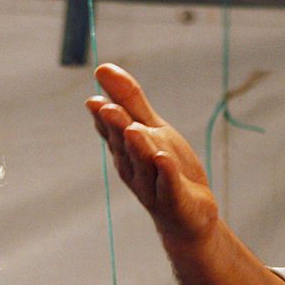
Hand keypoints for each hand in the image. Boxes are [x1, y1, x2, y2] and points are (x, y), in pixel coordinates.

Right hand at [87, 65, 217, 248]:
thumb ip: (130, 101)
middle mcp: (132, 168)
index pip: (110, 130)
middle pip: (123, 145)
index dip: (102, 117)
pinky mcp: (174, 201)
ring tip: (133, 128)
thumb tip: (102, 68)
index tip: (95, 100)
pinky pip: (169, 186)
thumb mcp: (152, 128)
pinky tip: (163, 159)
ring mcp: (152, 187)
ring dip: (139, 147)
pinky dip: (166, 173)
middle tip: (107, 108)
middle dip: (116, 127)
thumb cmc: (167, 169)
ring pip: (144, 164)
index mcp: (124, 149)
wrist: (189, 216)